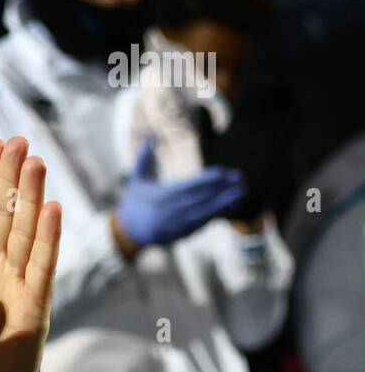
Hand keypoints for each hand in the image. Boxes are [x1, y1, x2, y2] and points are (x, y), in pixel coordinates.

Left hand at [0, 137, 60, 371]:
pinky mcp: (31, 309)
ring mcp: (16, 285)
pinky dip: (47, 238)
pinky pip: (40, 268)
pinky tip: (53, 209)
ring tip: (33, 160)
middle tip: (16, 138)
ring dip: (30, 197)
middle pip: (5, 213)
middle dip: (10, 176)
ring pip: (25, 232)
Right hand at [114, 140, 246, 254]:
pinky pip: (204, 223)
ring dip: (225, 203)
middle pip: (200, 199)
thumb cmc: (135, 202)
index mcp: (160, 197)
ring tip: (241, 193)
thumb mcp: (136, 180)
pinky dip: (219, 214)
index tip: (222, 172)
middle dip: (221, 189)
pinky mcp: (184, 233)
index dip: (206, 180)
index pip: (188, 187)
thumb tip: (150, 137)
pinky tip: (232, 206)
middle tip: (239, 179)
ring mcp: (178, 224)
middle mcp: (170, 211)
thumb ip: (144, 159)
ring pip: (205, 212)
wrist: (130, 232)